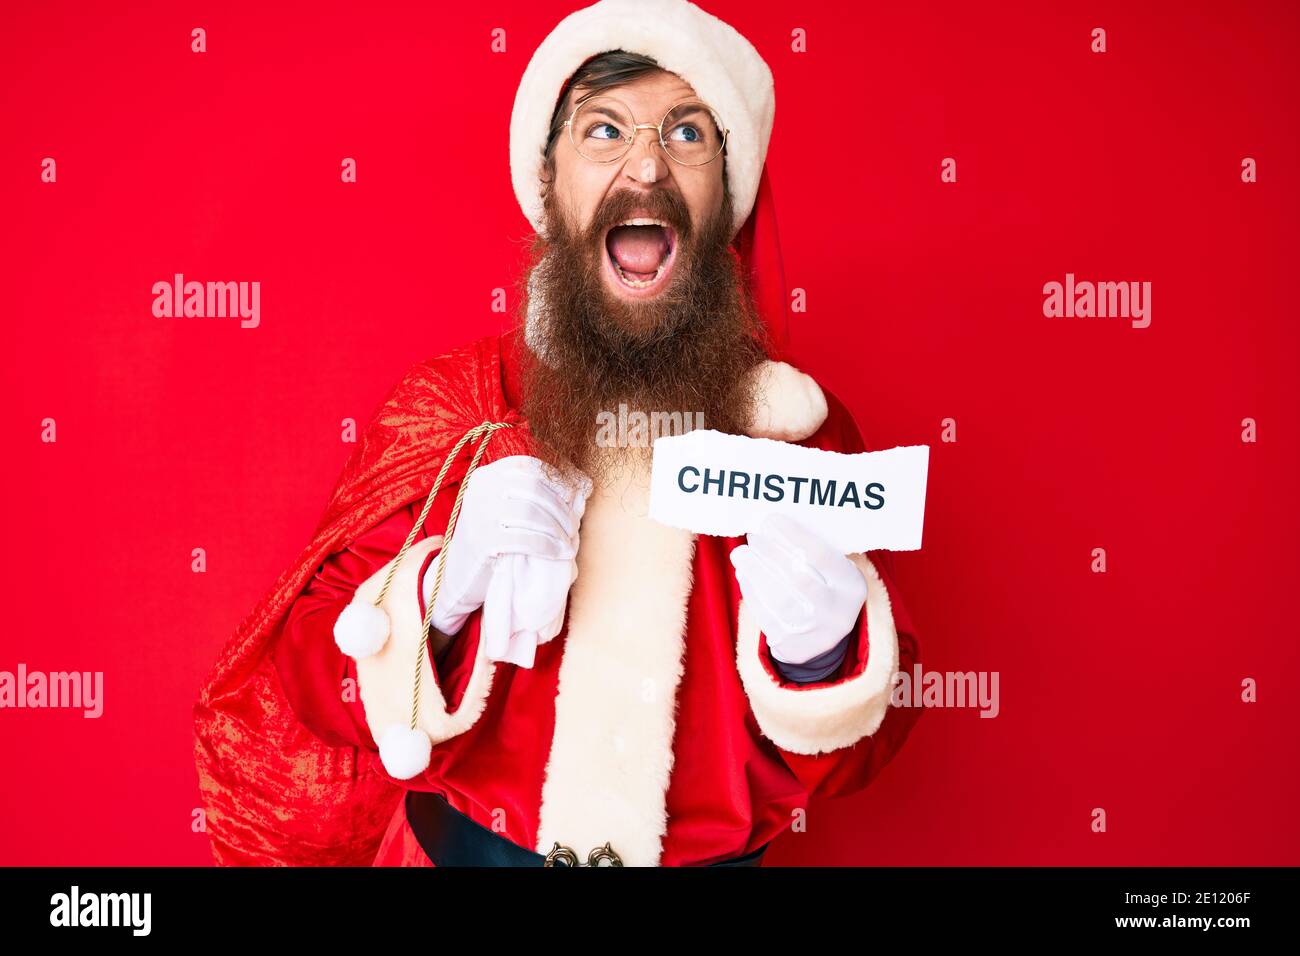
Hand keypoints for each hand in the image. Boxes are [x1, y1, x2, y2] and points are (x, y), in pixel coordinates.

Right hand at [423, 455, 591, 666]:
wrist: (457, 575)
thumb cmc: (491, 539)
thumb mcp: (503, 507)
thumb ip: (530, 494)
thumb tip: (582, 485)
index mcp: (487, 475)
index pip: (530, 466)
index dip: (556, 480)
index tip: (573, 497)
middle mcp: (480, 488)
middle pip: (534, 488)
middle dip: (560, 509)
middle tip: (574, 527)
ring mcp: (479, 513)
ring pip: (532, 513)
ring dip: (558, 529)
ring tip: (569, 542)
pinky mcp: (483, 540)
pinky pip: (526, 539)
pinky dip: (549, 546)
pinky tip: (561, 554)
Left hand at [729, 513, 866, 666]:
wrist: (823, 638)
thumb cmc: (822, 588)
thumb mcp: (831, 570)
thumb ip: (809, 551)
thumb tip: (769, 527)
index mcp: (851, 586)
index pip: (821, 556)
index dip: (793, 536)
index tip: (770, 521)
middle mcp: (838, 612)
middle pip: (798, 579)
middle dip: (770, 554)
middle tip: (751, 536)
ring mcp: (816, 634)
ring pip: (780, 601)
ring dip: (755, 572)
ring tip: (741, 554)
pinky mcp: (794, 648)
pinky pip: (767, 617)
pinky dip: (752, 592)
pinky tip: (744, 575)